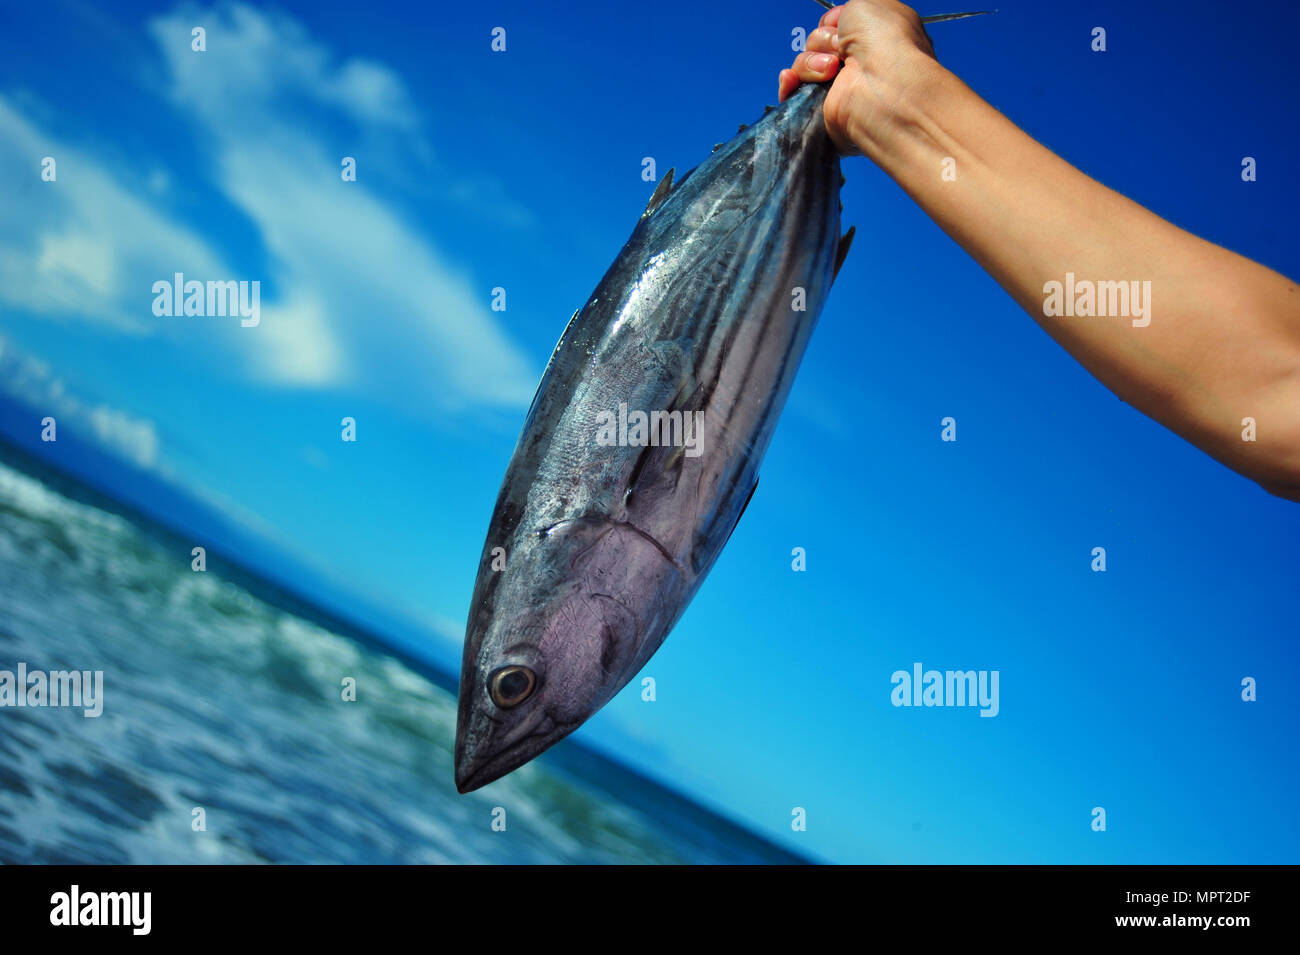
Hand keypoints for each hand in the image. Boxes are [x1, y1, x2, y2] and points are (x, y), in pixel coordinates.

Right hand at [778, 0, 939, 156]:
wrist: (884, 85)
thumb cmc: (885, 40)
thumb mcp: (870, 3)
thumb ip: (848, 10)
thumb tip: (835, 22)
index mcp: (872, 37)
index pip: (837, 25)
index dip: (832, 22)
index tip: (838, 24)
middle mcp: (857, 62)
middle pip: (816, 43)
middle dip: (821, 40)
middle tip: (839, 48)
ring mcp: (839, 88)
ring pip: (803, 65)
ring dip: (810, 61)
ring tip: (831, 69)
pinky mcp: (824, 111)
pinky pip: (793, 94)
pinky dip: (789, 83)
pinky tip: (791, 79)